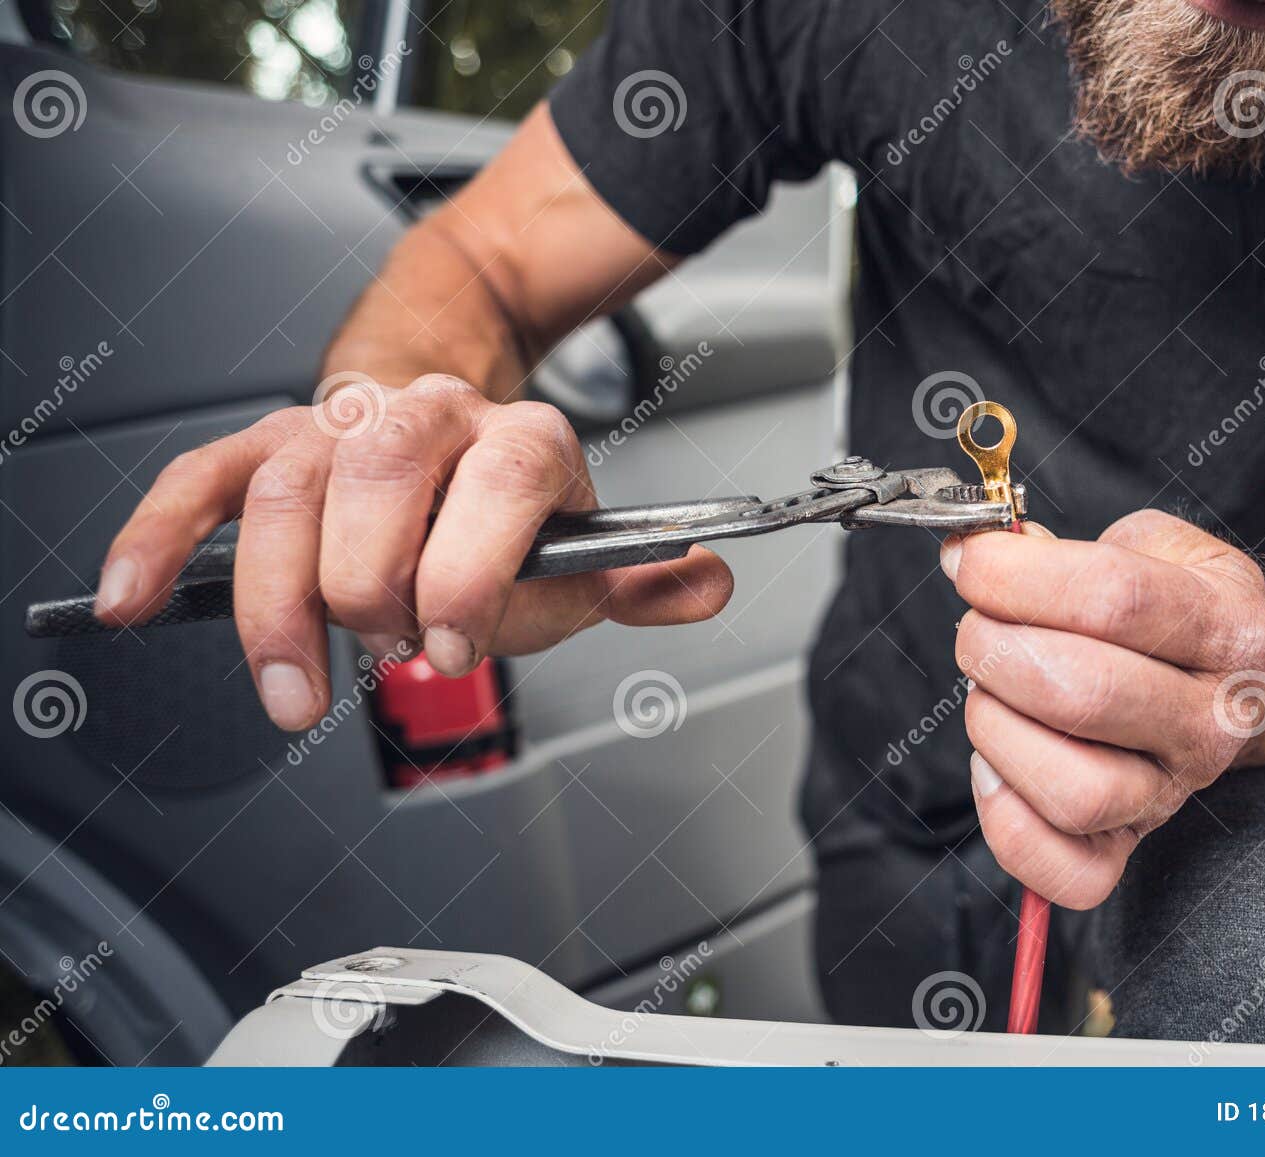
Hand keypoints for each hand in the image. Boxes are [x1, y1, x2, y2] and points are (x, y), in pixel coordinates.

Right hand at [95, 374, 732, 729]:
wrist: (448, 442)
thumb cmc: (505, 516)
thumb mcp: (583, 552)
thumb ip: (641, 578)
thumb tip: (705, 584)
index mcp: (518, 438)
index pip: (501, 477)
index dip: (473, 562)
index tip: (452, 640)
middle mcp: (429, 416)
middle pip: (381, 476)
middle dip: (374, 583)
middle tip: (386, 649)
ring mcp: (341, 430)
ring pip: (286, 489)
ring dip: (277, 602)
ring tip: (294, 689)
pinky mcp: (267, 451)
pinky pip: (202, 482)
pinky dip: (157, 538)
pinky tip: (130, 598)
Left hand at [944, 510, 1264, 908]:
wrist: (1246, 679)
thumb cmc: (1181, 610)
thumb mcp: (1151, 548)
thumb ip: (1067, 547)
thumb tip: (979, 556)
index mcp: (1227, 628)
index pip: (1112, 597)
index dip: (1016, 575)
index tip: (972, 560)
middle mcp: (1213, 719)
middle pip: (1083, 694)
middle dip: (996, 650)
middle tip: (979, 629)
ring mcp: (1176, 790)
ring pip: (1074, 791)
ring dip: (998, 730)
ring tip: (992, 693)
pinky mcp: (1137, 842)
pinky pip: (1069, 872)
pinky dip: (1008, 822)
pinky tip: (997, 764)